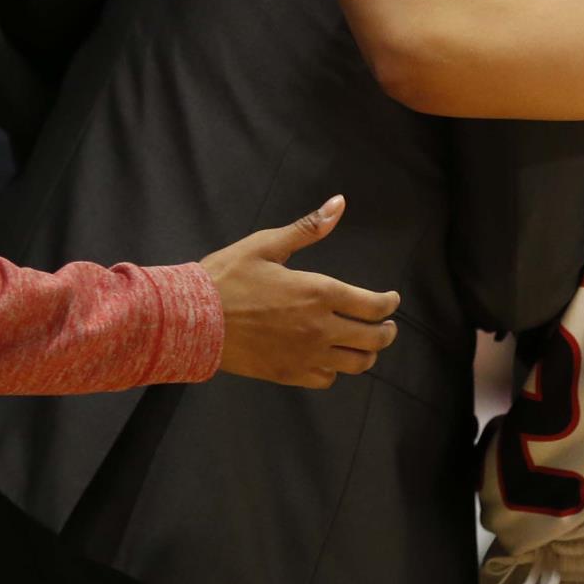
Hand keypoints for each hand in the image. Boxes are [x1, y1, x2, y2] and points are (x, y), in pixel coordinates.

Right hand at [199, 195, 400, 387]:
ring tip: (364, 344)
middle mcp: (319, 327)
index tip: (391, 300)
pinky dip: (335, 370)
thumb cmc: (226, 277)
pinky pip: (327, 379)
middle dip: (387, 331)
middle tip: (387, 326)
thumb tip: (339, 203)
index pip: (374, 306)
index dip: (389, 304)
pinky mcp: (288, 374)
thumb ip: (308, 227)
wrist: (191, 319)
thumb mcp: (267, 244)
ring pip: (356, 364)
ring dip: (367, 354)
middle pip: (374, 339)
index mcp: (319, 292)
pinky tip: (328, 358)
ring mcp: (305, 355)